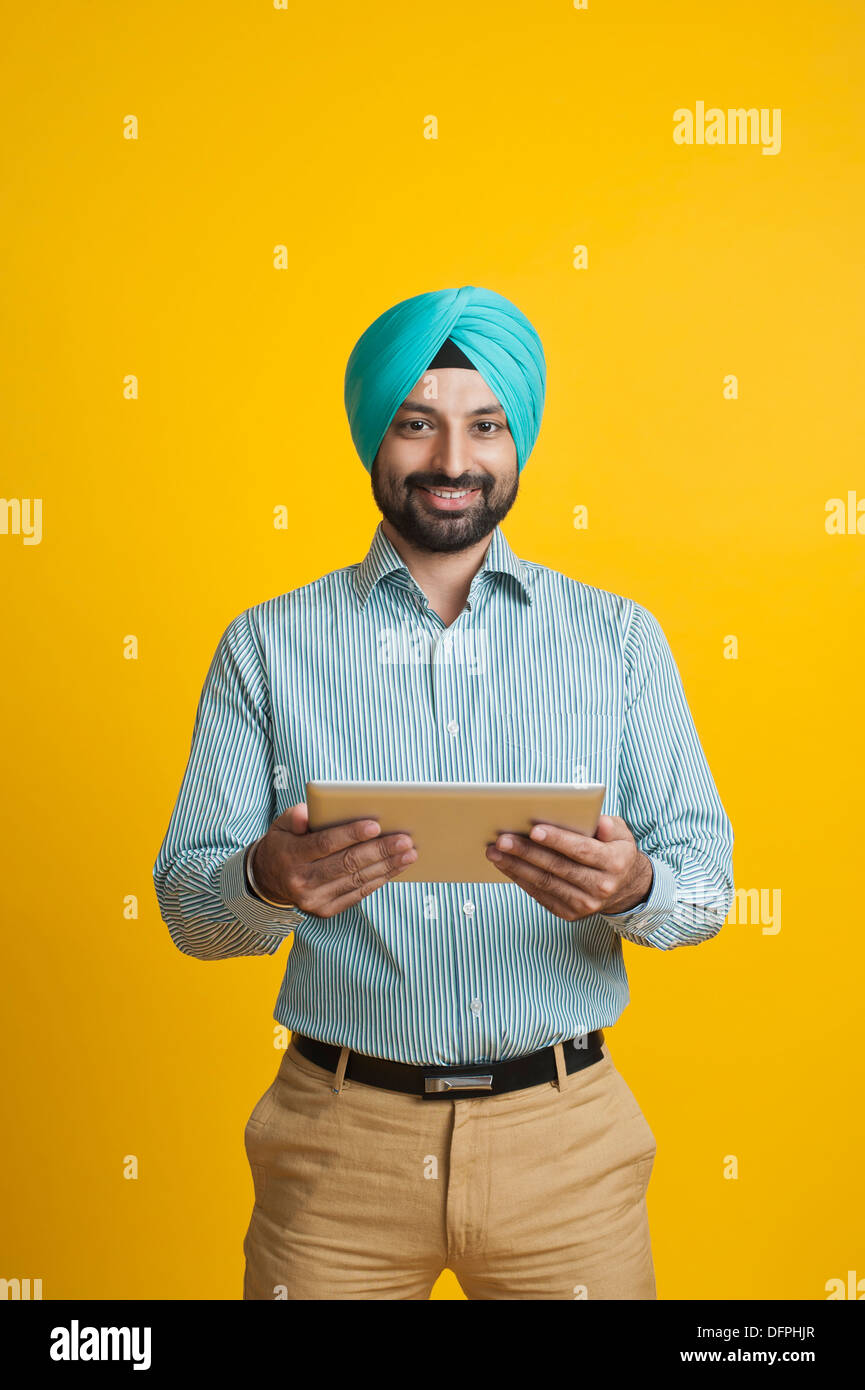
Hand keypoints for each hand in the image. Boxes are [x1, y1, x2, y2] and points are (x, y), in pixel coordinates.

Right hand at [250, 802, 416, 917]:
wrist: (268, 880)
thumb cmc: (284, 843)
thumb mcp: (281, 824)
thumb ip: (295, 816)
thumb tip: (307, 815)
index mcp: (291, 856)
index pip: (324, 844)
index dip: (350, 835)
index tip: (376, 825)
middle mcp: (301, 881)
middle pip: (347, 864)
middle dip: (379, 851)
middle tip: (405, 840)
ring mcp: (314, 900)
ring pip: (357, 880)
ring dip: (387, 867)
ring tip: (409, 854)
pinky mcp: (325, 911)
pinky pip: (358, 894)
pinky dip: (379, 880)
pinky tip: (395, 868)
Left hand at [484, 814, 652, 920]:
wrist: (624, 887)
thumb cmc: (614, 851)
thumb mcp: (622, 834)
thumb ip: (611, 826)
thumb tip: (600, 823)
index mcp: (614, 863)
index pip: (581, 850)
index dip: (557, 840)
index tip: (533, 829)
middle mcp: (600, 887)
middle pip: (557, 867)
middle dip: (526, 852)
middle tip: (501, 839)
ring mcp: (584, 904)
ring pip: (544, 882)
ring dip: (515, 867)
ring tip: (494, 852)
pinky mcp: (570, 913)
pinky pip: (540, 894)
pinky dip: (521, 879)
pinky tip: (506, 866)